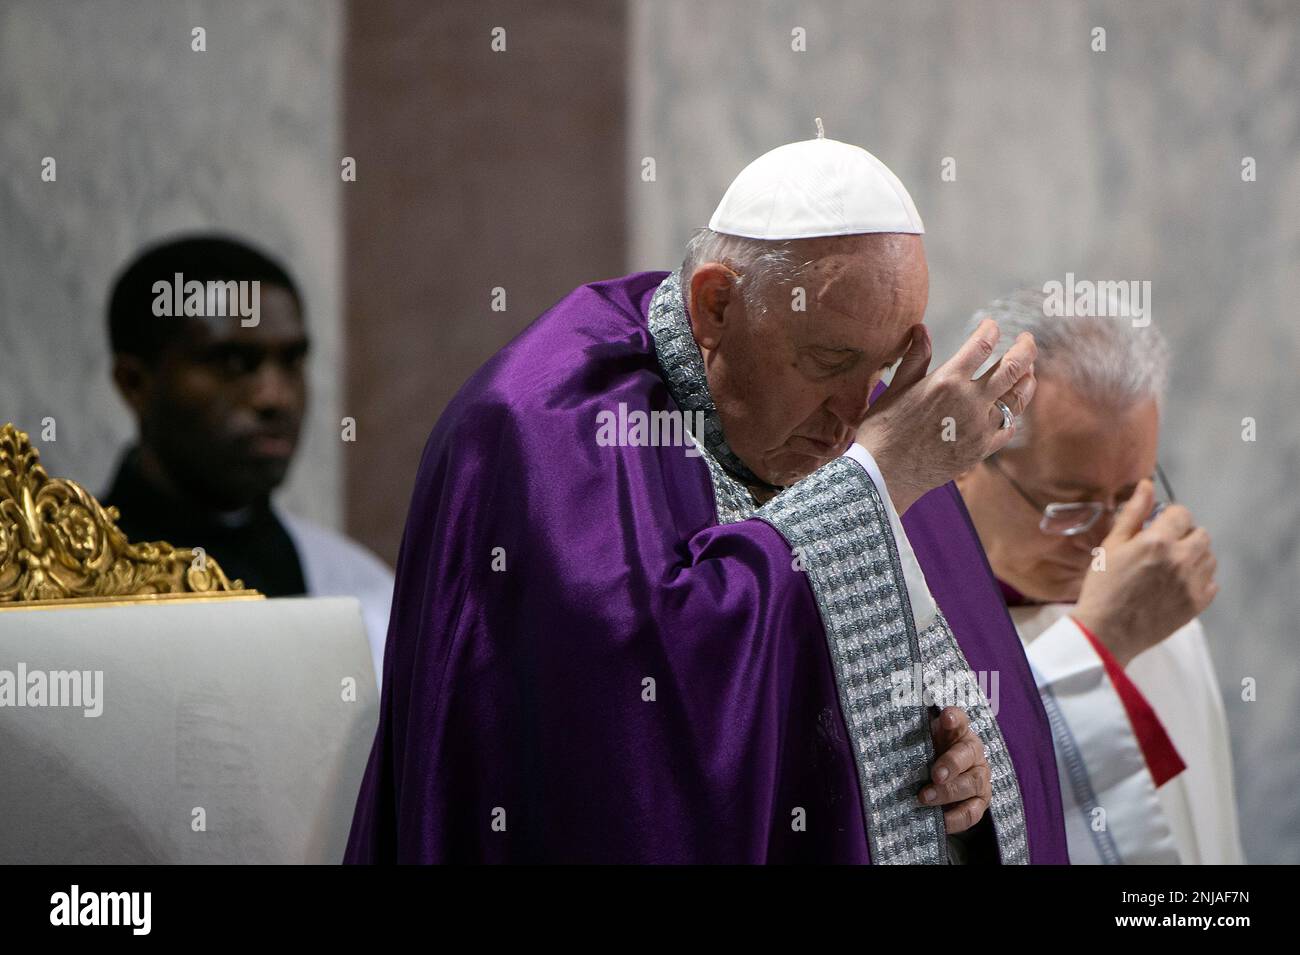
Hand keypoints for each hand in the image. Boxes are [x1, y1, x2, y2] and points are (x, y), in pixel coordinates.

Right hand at [856, 319, 1036, 513]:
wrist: (885, 473)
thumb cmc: (884, 429)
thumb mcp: (896, 388)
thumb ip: (915, 358)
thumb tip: (921, 329)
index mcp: (947, 380)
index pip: (982, 345)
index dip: (990, 330)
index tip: (991, 325)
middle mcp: (970, 401)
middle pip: (1013, 367)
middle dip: (1026, 348)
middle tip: (1027, 340)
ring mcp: (980, 427)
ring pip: (1017, 397)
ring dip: (1027, 379)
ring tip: (1028, 370)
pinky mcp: (982, 449)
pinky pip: (1008, 427)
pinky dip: (1011, 415)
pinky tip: (1009, 409)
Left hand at [920, 706, 990, 833]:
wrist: (944, 779)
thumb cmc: (928, 754)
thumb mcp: (921, 741)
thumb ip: (912, 734)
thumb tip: (885, 730)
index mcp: (958, 732)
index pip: (959, 720)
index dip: (954, 717)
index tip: (946, 717)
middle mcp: (973, 753)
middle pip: (968, 754)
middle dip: (951, 765)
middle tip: (935, 775)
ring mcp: (980, 778)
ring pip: (972, 784)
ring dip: (949, 792)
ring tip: (925, 798)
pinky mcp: (979, 802)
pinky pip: (972, 812)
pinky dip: (956, 819)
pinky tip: (940, 821)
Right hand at [1072, 480, 1218, 667]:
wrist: (1107, 631)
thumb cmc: (1102, 587)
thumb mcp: (1111, 545)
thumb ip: (1133, 514)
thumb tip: (1147, 486)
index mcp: (1158, 542)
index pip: (1182, 514)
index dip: (1169, 517)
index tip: (1157, 526)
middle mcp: (1181, 560)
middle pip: (1201, 534)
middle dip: (1184, 535)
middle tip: (1163, 547)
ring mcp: (1192, 583)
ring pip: (1209, 557)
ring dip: (1194, 556)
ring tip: (1171, 566)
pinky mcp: (1197, 604)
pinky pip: (1212, 583)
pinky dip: (1199, 580)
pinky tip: (1177, 584)